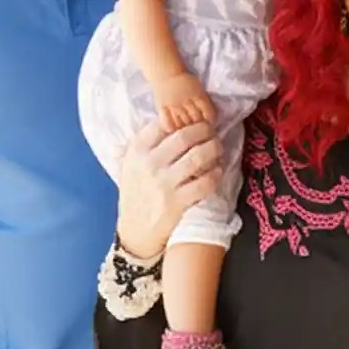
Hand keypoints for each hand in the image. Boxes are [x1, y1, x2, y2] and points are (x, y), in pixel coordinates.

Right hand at [115, 120, 222, 257]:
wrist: (135, 230)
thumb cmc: (137, 193)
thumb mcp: (131, 164)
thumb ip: (144, 143)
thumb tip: (168, 119)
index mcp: (136, 151)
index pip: (163, 123)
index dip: (183, 119)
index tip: (194, 120)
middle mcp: (149, 164)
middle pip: (185, 136)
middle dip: (204, 130)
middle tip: (212, 132)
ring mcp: (163, 183)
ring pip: (198, 156)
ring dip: (214, 148)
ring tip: (217, 148)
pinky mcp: (177, 202)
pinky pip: (205, 181)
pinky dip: (215, 173)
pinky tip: (217, 170)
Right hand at [153, 73, 215, 130]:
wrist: (166, 73)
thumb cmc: (185, 81)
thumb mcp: (199, 88)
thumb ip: (204, 101)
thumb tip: (212, 117)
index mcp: (198, 95)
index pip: (208, 112)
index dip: (211, 121)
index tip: (211, 126)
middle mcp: (186, 101)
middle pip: (196, 119)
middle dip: (201, 127)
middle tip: (202, 134)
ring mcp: (174, 106)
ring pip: (183, 123)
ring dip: (188, 131)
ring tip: (190, 136)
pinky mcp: (163, 109)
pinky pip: (168, 122)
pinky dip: (173, 130)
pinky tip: (176, 133)